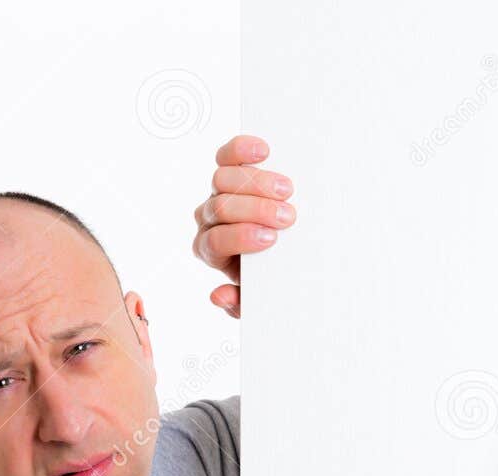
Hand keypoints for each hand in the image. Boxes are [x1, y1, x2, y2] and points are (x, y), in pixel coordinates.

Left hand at [192, 135, 295, 317]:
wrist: (274, 256)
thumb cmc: (266, 275)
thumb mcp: (256, 298)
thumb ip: (239, 304)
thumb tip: (218, 295)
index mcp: (211, 251)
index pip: (216, 242)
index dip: (241, 238)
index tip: (270, 239)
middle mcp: (209, 220)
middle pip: (220, 207)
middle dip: (255, 210)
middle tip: (288, 216)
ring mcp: (217, 193)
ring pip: (222, 180)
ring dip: (256, 183)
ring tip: (287, 190)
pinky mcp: (229, 171)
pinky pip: (227, 156)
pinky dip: (242, 150)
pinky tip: (263, 150)